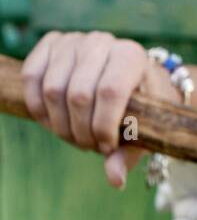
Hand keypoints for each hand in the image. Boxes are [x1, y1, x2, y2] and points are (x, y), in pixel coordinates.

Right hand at [20, 30, 181, 188]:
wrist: (126, 77)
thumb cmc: (138, 106)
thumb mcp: (141, 129)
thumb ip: (128, 153)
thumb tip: (115, 179)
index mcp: (131, 56)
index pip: (109, 92)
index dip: (102, 127)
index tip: (107, 148)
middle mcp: (102, 42)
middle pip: (78, 95)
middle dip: (80, 132)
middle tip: (89, 146)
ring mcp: (74, 40)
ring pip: (52, 89)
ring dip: (59, 124)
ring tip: (74, 135)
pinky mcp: (50, 44)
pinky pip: (31, 77)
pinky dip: (38, 108)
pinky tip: (54, 120)